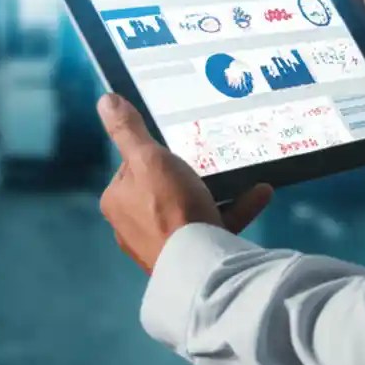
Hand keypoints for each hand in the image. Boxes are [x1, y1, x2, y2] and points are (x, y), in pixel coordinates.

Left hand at [97, 94, 273, 273]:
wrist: (200, 264)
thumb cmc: (170, 206)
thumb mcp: (149, 158)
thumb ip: (129, 130)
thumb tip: (106, 100)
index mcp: (117, 202)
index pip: (133, 167)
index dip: (154, 154)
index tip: (177, 148)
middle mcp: (132, 226)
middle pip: (162, 188)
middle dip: (186, 176)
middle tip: (210, 160)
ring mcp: (161, 245)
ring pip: (189, 210)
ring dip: (215, 191)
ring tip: (237, 174)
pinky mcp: (189, 258)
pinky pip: (213, 227)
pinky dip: (234, 209)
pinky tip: (258, 194)